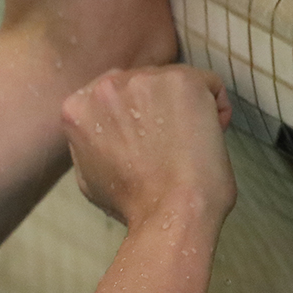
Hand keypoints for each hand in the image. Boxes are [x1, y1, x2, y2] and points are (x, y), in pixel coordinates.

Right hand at [61, 66, 234, 229]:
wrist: (169, 213)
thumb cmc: (134, 203)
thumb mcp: (87, 173)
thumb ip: (92, 141)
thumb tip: (105, 133)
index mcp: (77, 107)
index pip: (113, 96)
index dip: (134, 118)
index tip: (146, 141)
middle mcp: (105, 86)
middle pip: (141, 83)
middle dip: (157, 108)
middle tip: (169, 143)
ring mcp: (143, 80)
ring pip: (174, 82)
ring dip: (184, 109)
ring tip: (187, 144)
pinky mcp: (181, 80)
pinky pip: (208, 84)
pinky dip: (215, 110)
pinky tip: (207, 138)